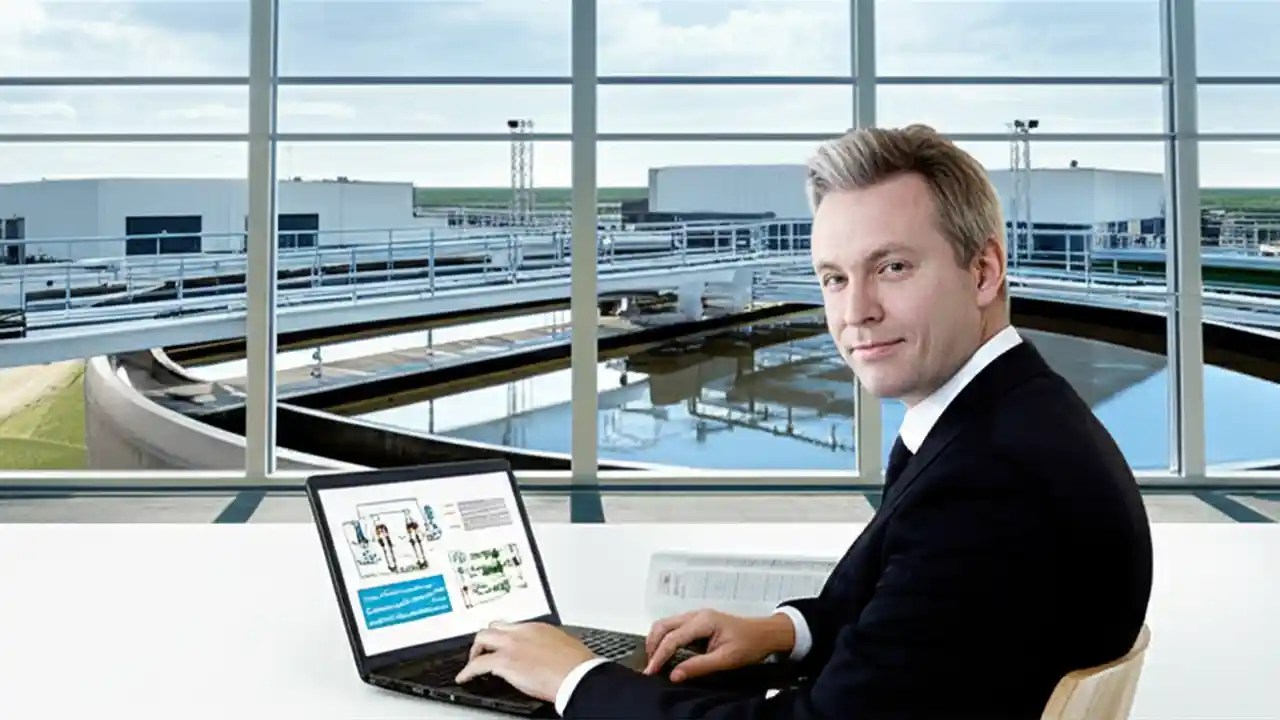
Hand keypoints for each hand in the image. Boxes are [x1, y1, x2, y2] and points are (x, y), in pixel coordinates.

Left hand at [455, 622, 598, 701]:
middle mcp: (521, 632)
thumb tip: (546, 654)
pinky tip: (465, 677)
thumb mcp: (563, 646)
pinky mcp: (504, 662)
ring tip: (472, 662)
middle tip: (483, 651)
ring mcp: (511, 645)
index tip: (502, 644)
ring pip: (482, 639)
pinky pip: (477, 664)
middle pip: (493, 627)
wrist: (577, 675)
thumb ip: (549, 645)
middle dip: (485, 640)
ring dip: (475, 651)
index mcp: (537, 627)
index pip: (512, 626)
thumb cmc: (576, 665)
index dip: (504, 636)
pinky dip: (467, 671)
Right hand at [643, 609, 794, 682]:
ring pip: (666, 624)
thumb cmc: (750, 643)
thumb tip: (675, 675)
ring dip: (657, 641)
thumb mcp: (726, 659)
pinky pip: (673, 626)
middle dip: (652, 646)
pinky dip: (665, 638)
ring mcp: (696, 616)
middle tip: (651, 667)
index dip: (659, 656)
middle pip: (663, 626)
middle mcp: (696, 615)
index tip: (651, 671)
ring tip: (656, 661)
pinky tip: (666, 653)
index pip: (672, 638)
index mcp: (703, 621)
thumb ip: (699, 666)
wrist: (765, 633)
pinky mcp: (697, 621)